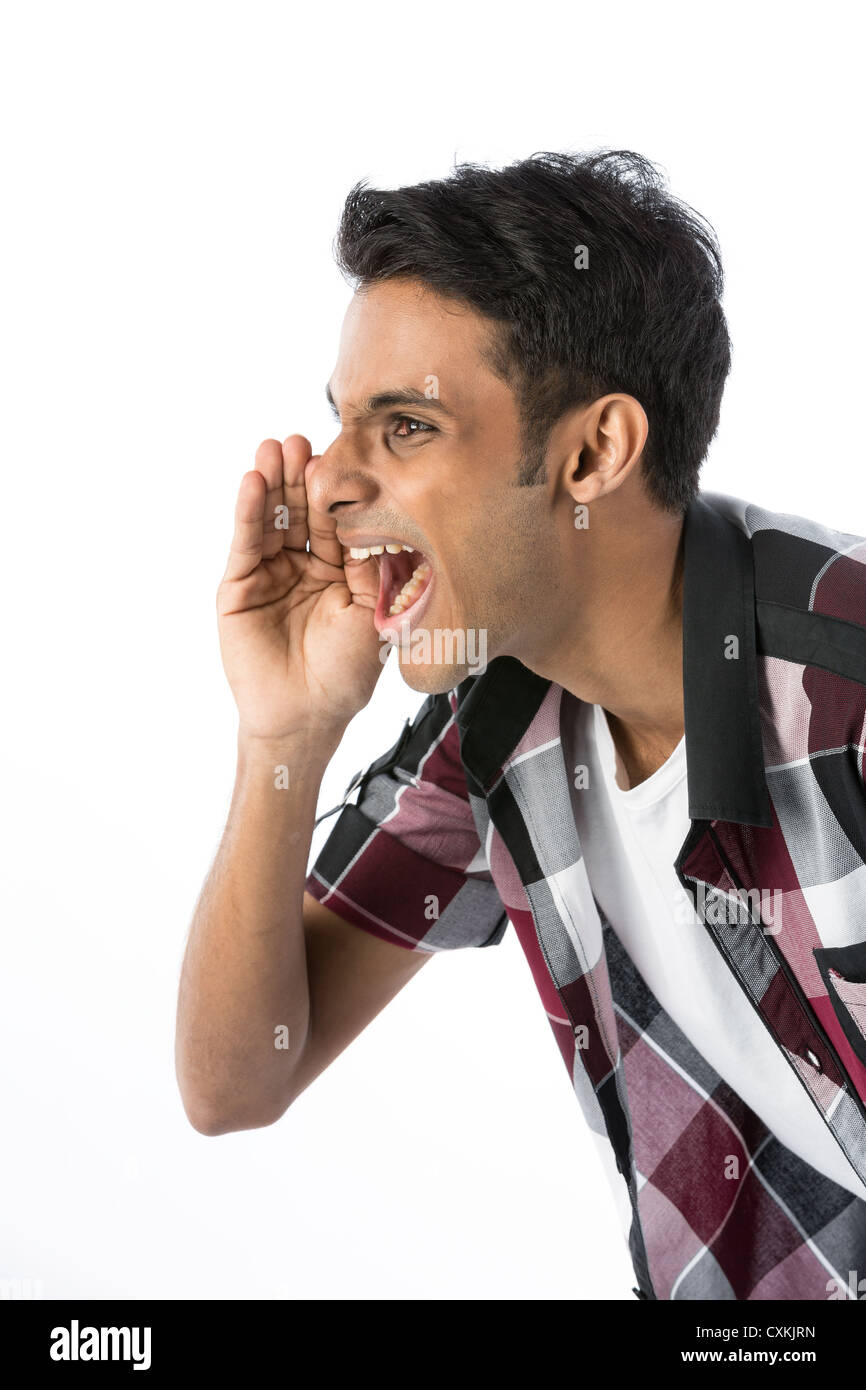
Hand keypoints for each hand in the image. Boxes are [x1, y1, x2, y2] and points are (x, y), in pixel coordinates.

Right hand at [217, 435, 384, 741]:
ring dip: (271, 483)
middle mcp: (302, 565)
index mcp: (338, 569)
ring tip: (273, 449)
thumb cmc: (346, 673)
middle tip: (301, 440)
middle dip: (300, 476)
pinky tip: (252, 481)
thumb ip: (370, 562)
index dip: (336, 490)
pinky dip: (248, 511)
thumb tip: (376, 510)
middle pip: (300, 510)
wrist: (307, 715)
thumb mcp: (371, 611)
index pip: (335, 519)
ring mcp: (269, 573)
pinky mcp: (239, 586)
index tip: (340, 455)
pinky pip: (245, 542)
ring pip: (270, 519)